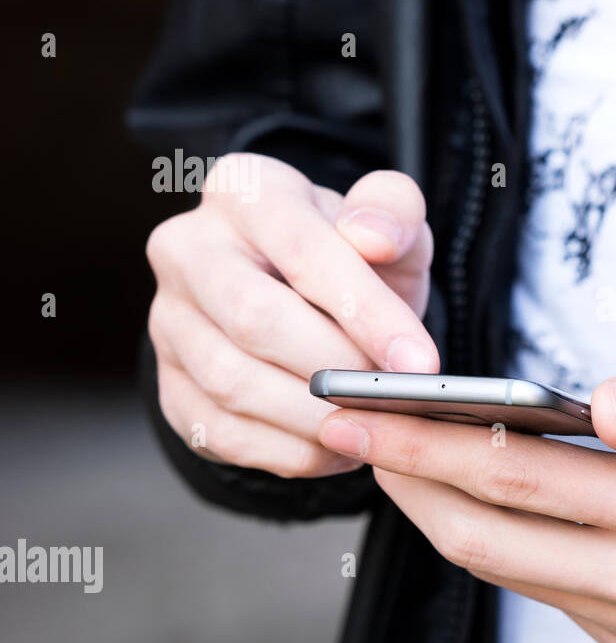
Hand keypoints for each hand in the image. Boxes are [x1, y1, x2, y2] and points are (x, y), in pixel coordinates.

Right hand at [146, 154, 437, 477]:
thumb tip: (373, 237)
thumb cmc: (356, 256)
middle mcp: (186, 248)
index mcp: (244, 191)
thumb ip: (393, 212)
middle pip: (253, 318)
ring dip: (314, 417)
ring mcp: (168, 321)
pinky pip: (221, 433)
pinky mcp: (169, 384)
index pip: (302, 249)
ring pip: (233, 383)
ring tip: (374, 425)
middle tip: (394, 398)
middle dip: (336, 368)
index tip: (420, 362)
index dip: (365, 310)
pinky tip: (339, 449)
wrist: (310, 299)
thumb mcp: (389, 221)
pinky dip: (289, 452)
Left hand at [319, 342, 615, 642]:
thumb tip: (608, 408)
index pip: (520, 477)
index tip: (363, 412)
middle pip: (490, 537)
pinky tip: (476, 495)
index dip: (429, 444)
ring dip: (443, 513)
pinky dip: (497, 541)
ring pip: (507, 570)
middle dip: (408, 482)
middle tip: (349, 429)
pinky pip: (545, 588)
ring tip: (398, 456)